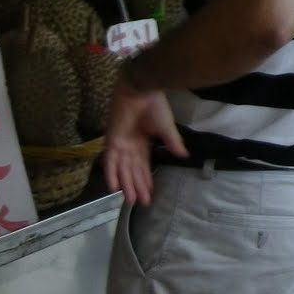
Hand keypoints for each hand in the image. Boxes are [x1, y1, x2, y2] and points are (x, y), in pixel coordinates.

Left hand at [103, 67, 185, 205]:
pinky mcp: (111, 140)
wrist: (143, 90)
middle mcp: (130, 147)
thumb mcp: (167, 129)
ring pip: (122, 170)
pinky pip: (110, 161)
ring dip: (126, 184)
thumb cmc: (155, 106)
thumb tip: (184, 156)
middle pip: (133, 172)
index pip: (144, 167)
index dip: (146, 181)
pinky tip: (113, 187)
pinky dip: (111, 174)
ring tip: (129, 200)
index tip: (149, 196)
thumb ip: (173, 143)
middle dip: (137, 187)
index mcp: (143, 143)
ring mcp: (120, 144)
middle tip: (140, 204)